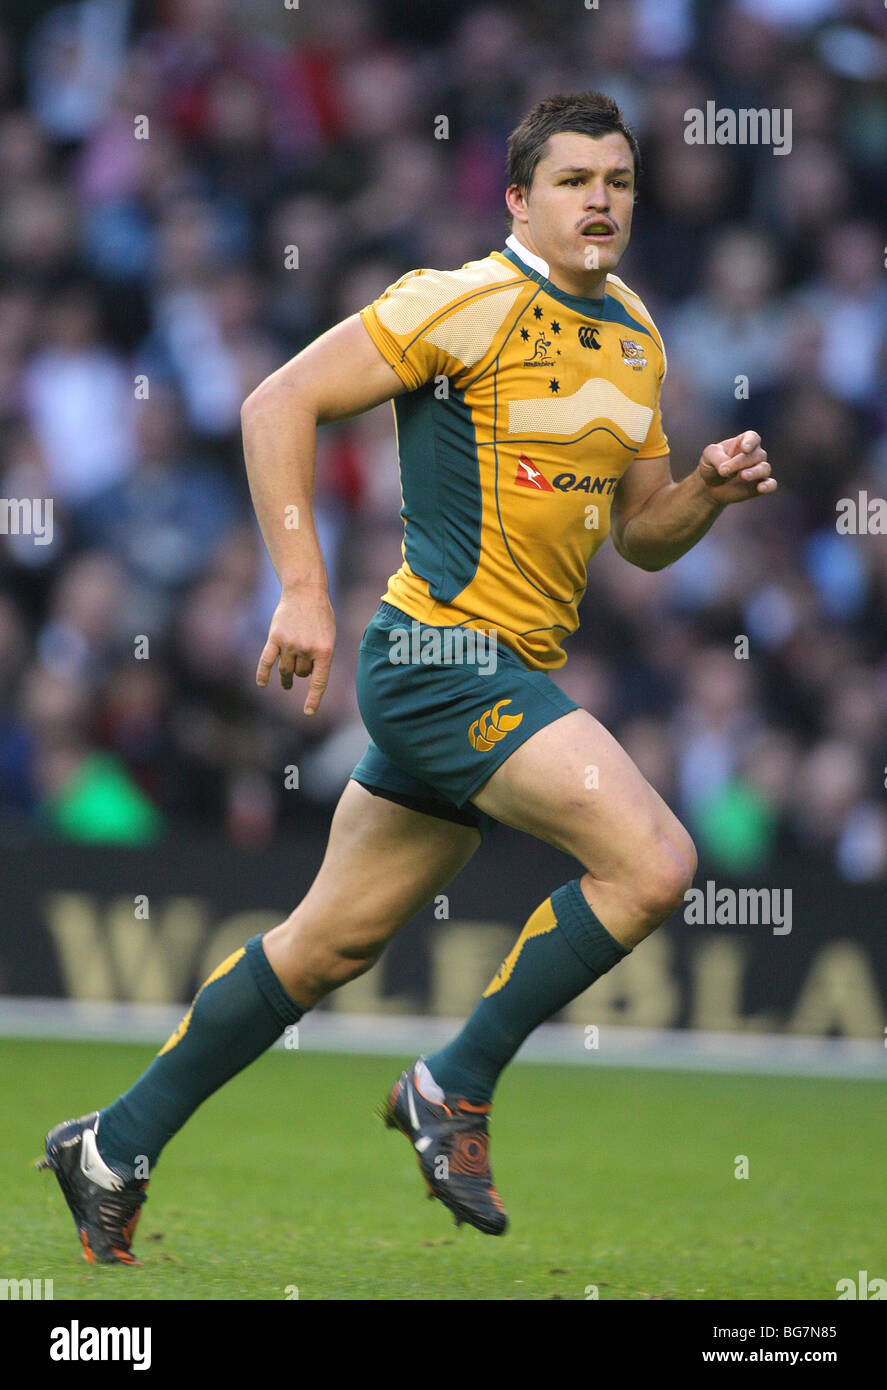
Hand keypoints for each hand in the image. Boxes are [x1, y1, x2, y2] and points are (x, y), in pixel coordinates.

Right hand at [256, 585, 335, 715]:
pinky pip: (266, 661)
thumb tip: (303, 676)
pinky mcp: (275, 638)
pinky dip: (263, 673)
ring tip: (288, 682)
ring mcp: (289, 644)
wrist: (305, 592)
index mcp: (325, 651)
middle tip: (304, 660)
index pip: (319, 682)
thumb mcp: (328, 636)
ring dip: (287, 674)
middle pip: (301, 673)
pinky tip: (262, 684)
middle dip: (302, 671)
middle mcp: (307, 649)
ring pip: (286, 669)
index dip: (313, 699)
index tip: (307, 712)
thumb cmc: (320, 616)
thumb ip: (319, 657)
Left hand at [698, 430, 776, 503]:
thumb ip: (717, 457)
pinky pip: (771, 484)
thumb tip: (726, 468)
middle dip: (739, 463)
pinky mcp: (760, 485)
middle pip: (756, 455)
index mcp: (744, 442)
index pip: (753, 438)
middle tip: (723, 470)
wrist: (710, 486)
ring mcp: (759, 470)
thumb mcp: (708, 456)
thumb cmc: (711, 465)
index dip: (750, 442)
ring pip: (765, 468)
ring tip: (742, 476)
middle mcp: (755, 455)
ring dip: (754, 472)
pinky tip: (761, 488)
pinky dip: (768, 486)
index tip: (744, 449)